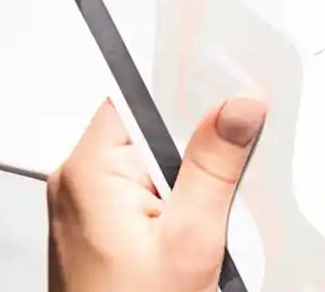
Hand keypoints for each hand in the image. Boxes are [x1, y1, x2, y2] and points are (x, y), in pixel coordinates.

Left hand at [48, 98, 266, 291]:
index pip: (139, 97)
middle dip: (203, 144)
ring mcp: (93, 210)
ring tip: (219, 217)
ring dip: (199, 183)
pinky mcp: (108, 232)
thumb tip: (237, 107)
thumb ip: (214, 166)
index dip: (188, 87)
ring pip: (161, 166)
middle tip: (240, 164)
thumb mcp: (191, 239)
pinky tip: (207, 232)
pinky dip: (186, 207)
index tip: (233, 84)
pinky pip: (155, 197)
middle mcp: (83, 185)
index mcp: (91, 173)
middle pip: (155, 132)